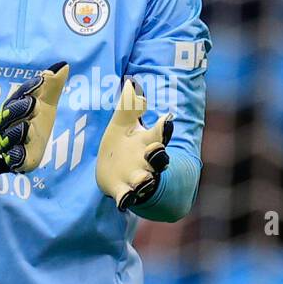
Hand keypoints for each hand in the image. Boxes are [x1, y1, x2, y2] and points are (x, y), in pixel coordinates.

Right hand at [0, 62, 69, 178]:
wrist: (10, 144)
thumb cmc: (30, 118)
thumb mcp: (44, 103)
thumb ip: (52, 86)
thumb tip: (64, 65)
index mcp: (18, 104)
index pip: (23, 93)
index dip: (33, 87)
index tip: (44, 79)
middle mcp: (11, 121)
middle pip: (13, 112)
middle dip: (22, 107)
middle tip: (32, 103)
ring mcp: (11, 139)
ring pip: (11, 134)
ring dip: (18, 130)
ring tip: (26, 127)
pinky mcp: (15, 157)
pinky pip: (14, 157)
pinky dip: (15, 155)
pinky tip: (18, 154)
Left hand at [96, 77, 173, 210]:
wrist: (114, 172)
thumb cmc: (122, 144)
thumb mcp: (123, 123)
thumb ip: (128, 105)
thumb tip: (132, 82)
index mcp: (147, 141)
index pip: (159, 132)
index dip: (165, 126)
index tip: (168, 118)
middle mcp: (146, 160)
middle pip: (157, 158)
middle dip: (158, 155)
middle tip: (156, 150)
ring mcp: (136, 177)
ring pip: (145, 180)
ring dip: (145, 179)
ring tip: (145, 179)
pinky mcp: (122, 191)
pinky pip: (126, 197)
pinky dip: (126, 199)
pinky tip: (123, 201)